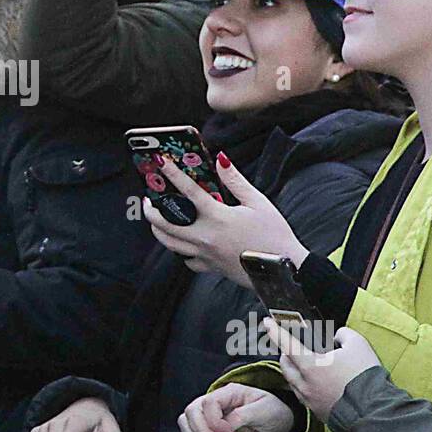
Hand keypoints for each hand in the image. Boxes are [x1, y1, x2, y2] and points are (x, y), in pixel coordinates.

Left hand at [142, 155, 307, 284]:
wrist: (284, 271)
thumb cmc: (274, 236)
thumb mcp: (258, 203)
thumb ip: (236, 181)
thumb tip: (221, 160)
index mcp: (218, 218)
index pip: (188, 192)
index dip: (172, 175)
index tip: (160, 162)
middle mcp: (206, 237)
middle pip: (166, 224)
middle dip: (151, 211)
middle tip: (147, 200)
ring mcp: (205, 255)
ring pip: (170, 244)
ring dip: (158, 230)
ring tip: (155, 219)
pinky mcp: (210, 267)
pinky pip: (186, 260)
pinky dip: (180, 250)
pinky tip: (182, 242)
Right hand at [178, 383, 293, 431]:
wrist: (277, 423)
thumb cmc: (273, 413)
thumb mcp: (264, 411)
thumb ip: (243, 415)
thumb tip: (224, 426)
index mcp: (229, 392)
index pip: (208, 402)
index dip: (214, 420)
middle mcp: (215, 401)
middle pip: (191, 410)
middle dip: (202, 431)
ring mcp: (209, 414)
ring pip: (186, 421)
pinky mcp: (207, 427)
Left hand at [267, 319, 380, 420]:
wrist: (374, 412)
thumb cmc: (364, 377)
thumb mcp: (358, 345)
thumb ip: (344, 335)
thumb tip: (338, 337)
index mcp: (310, 366)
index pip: (286, 344)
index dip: (275, 331)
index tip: (267, 323)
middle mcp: (305, 384)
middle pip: (285, 365)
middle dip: (286, 354)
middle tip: (292, 347)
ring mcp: (310, 401)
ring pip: (293, 382)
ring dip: (295, 371)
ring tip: (306, 365)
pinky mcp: (319, 413)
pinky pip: (305, 397)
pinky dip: (306, 386)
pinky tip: (318, 384)